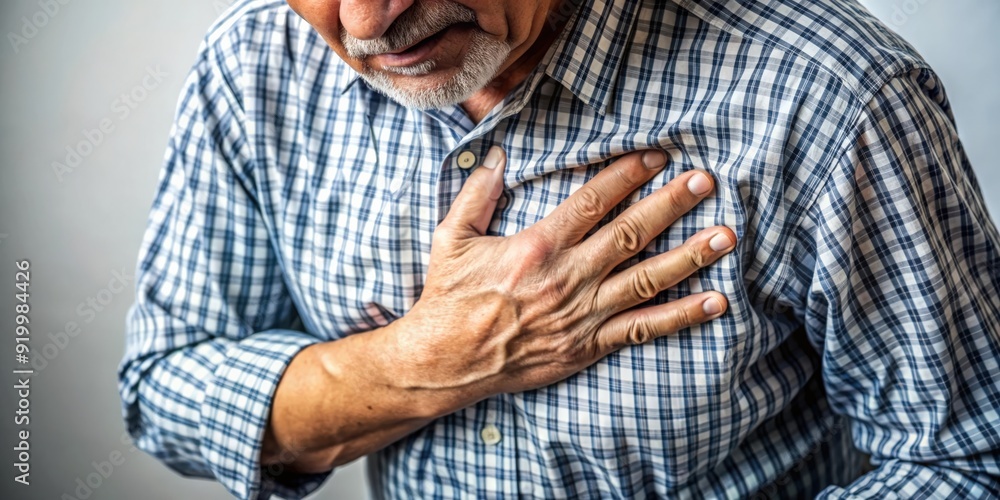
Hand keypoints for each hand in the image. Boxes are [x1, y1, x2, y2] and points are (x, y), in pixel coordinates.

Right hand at [389, 146, 735, 408]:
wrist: (446, 361)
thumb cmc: (449, 298)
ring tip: (726, 236)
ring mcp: (582, 314)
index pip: (593, 201)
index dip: (627, 174)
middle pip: (630, 233)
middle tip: (706, 181)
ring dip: (690, 256)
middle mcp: (566, 277)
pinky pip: (643, 329)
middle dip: (671, 204)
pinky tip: (715, 302)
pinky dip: (682, 316)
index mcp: (537, 246)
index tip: (657, 155)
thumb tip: (498, 155)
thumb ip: (477, 194)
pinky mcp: (588, 345)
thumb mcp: (451, 238)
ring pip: (646, 279)